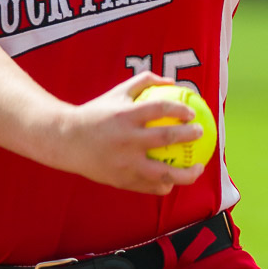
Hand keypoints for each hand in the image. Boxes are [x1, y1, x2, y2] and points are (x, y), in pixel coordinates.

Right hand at [60, 71, 204, 194]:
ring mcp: (124, 163)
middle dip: (188, 136)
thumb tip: (173, 82)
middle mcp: (125, 140)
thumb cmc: (96, 114)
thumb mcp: (117, 93)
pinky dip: (165, 184)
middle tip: (200, 133)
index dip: (179, 110)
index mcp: (124, 116)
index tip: (192, 113)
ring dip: (186, 173)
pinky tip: (174, 180)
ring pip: (162, 173)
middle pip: (165, 139)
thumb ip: (144, 82)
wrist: (67, 141)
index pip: (159, 109)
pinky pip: (149, 186)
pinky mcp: (121, 180)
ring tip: (199, 167)